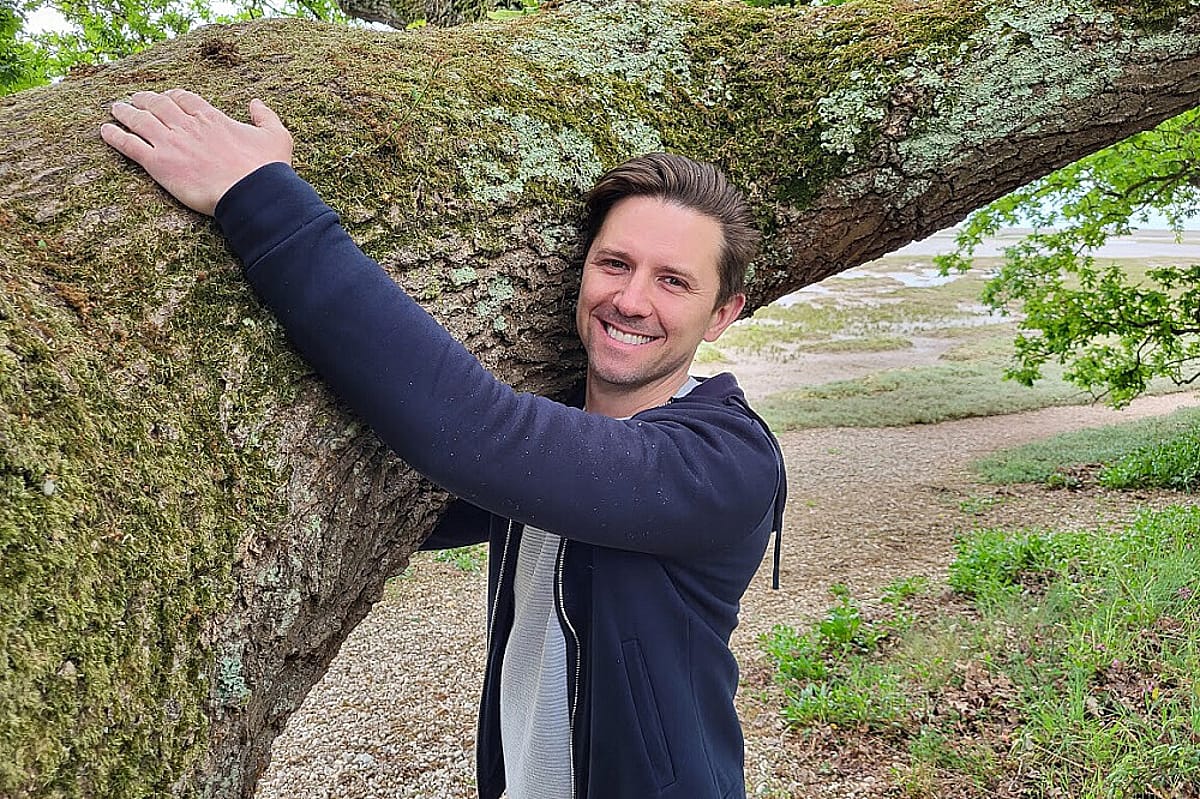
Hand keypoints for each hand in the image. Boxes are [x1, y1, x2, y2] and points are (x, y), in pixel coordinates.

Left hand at [100, 89, 293, 215]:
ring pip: (139, 119)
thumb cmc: (267, 168)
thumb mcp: (277, 136)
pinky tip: (104, 131)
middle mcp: (187, 125)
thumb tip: (257, 102)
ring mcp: (170, 143)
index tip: (166, 97)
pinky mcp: (159, 164)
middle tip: (135, 99)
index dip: (172, 95)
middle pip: (158, 103)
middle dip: (145, 99)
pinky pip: (129, 145)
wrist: (252, 193)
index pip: (184, 98)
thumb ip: (265, 117)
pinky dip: (115, 136)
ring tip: (115, 109)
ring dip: (125, 112)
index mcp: (212, 117)